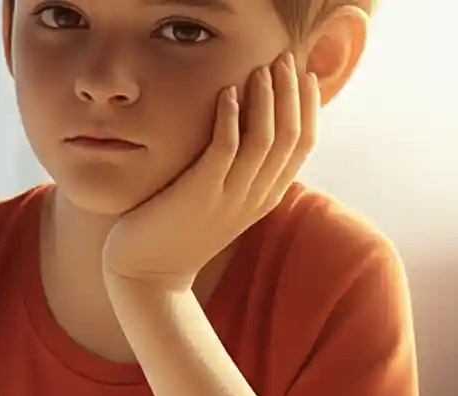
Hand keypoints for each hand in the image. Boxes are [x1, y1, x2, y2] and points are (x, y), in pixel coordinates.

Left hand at [101, 51, 319, 290]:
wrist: (148, 275)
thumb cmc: (178, 233)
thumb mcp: (221, 203)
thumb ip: (240, 175)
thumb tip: (249, 137)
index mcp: (265, 197)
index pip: (303, 145)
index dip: (309, 107)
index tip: (305, 76)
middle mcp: (255, 197)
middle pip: (291, 136)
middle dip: (291, 93)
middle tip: (284, 58)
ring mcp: (229, 197)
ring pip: (265, 138)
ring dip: (266, 98)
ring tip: (260, 68)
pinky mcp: (200, 195)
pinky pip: (225, 149)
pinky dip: (230, 117)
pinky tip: (226, 93)